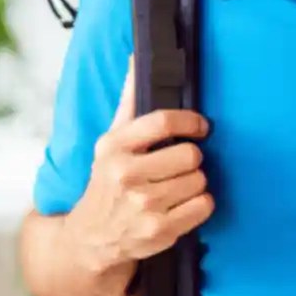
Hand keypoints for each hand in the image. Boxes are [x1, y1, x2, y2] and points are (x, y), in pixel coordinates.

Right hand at [63, 58, 214, 276]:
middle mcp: (126, 175)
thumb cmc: (107, 181)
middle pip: (190, 154)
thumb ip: (129, 100)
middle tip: (179, 165)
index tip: (200, 126)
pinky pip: (204, 205)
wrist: (91, 238)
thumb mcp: (110, 140)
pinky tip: (182, 205)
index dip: (190, 121)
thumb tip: (136, 56)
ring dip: (196, 182)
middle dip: (191, 158)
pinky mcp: (160, 231)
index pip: (162, 121)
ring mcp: (143, 205)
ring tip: (176, 186)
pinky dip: (200, 204)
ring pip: (200, 180)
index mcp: (114, 146)